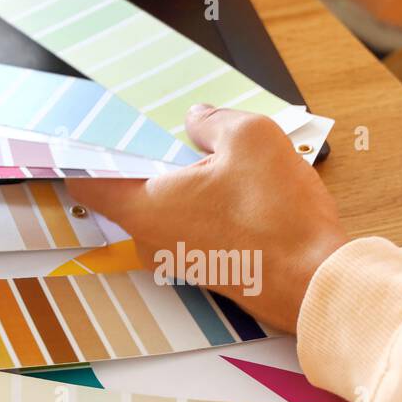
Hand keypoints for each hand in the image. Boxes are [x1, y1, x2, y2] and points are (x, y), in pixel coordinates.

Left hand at [68, 106, 347, 332]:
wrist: (318, 283)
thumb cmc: (279, 219)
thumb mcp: (251, 139)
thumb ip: (215, 121)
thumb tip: (199, 118)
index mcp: (143, 207)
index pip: (86, 179)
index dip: (83, 152)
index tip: (88, 131)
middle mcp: (151, 238)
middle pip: (127, 188)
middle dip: (144, 155)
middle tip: (161, 127)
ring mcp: (179, 256)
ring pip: (163, 205)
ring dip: (179, 178)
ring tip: (205, 149)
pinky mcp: (207, 266)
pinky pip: (190, 223)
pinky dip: (201, 200)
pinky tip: (230, 182)